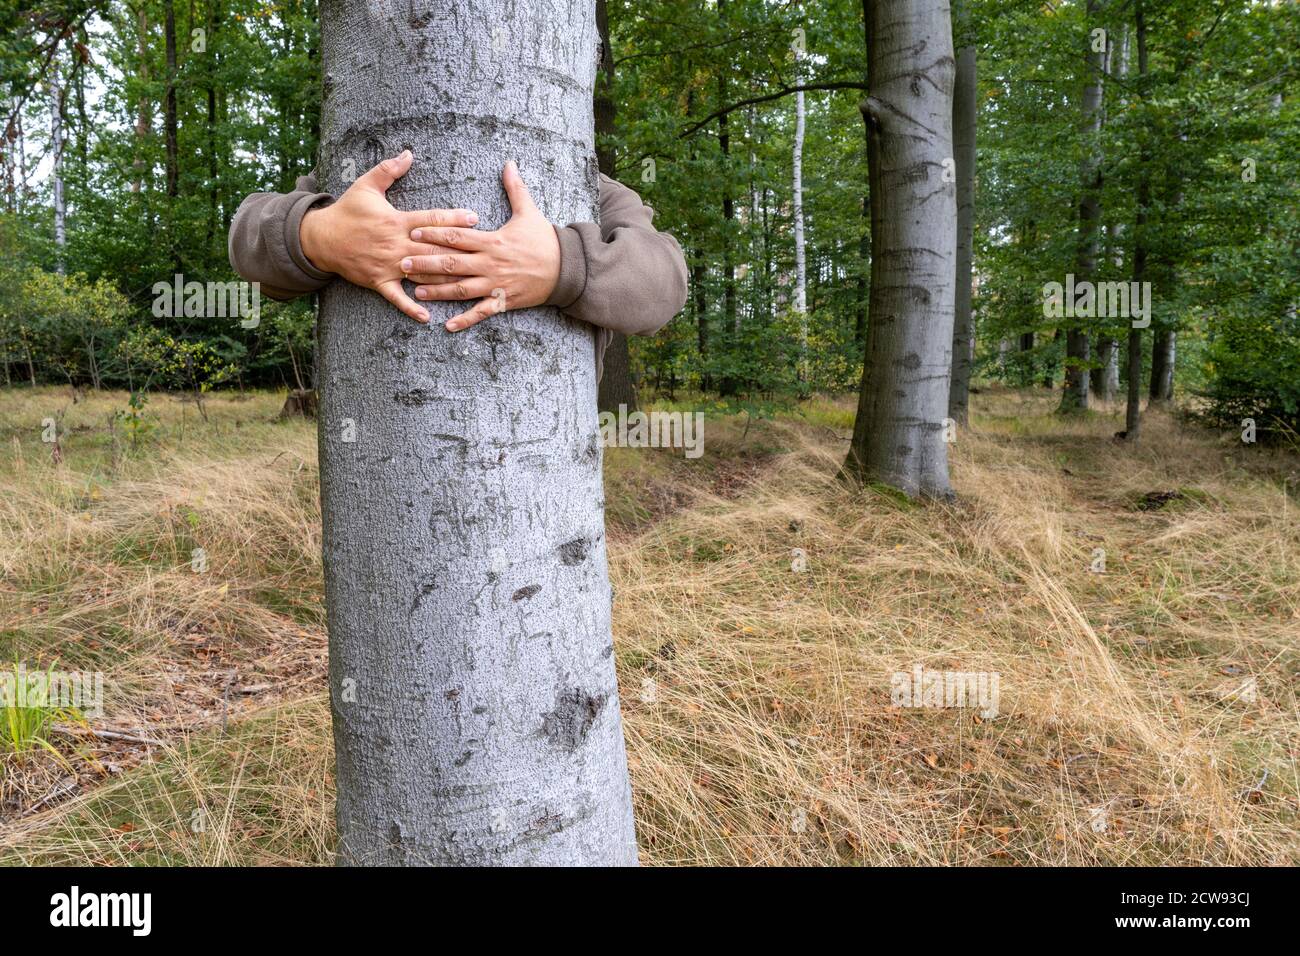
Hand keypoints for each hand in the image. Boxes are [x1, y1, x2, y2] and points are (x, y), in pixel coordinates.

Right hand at [299, 150, 478, 322]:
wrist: (320, 237)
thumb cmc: (347, 211)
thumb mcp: (366, 186)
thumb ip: (389, 170)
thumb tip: (408, 153)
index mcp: (396, 221)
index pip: (431, 219)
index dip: (454, 218)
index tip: (475, 218)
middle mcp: (395, 244)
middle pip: (433, 248)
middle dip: (458, 250)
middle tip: (482, 252)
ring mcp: (388, 265)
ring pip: (421, 273)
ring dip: (443, 279)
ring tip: (467, 284)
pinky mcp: (378, 281)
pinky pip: (396, 298)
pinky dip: (410, 308)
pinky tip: (428, 316)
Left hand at [400, 161, 561, 330]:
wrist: (566, 269)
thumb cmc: (545, 240)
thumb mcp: (529, 212)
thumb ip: (515, 188)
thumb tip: (508, 163)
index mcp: (492, 241)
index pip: (456, 237)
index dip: (433, 234)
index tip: (412, 232)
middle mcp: (490, 264)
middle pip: (451, 264)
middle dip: (425, 264)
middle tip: (402, 263)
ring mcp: (495, 284)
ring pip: (461, 290)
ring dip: (437, 291)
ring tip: (416, 291)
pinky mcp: (503, 301)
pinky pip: (481, 313)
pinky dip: (465, 320)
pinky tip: (448, 326)